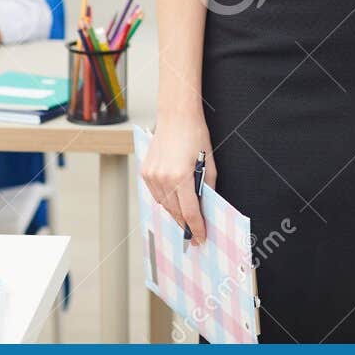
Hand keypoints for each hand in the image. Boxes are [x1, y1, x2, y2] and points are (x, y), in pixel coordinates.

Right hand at [141, 114, 214, 244]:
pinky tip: (173, 203)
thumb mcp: (210, 163)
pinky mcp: (145, 171)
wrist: (176, 116)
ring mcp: (152, 175)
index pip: (191, 212)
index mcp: (182, 177)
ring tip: (184, 221)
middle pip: (175, 212)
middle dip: (185, 225)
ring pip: (164, 205)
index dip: (197, 228)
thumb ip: (207, 188)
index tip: (200, 238)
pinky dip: (165, 200)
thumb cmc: (196, 136)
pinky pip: (155, 194)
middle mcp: (164, 178)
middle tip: (193, 236)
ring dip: (174, 214)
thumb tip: (206, 208)